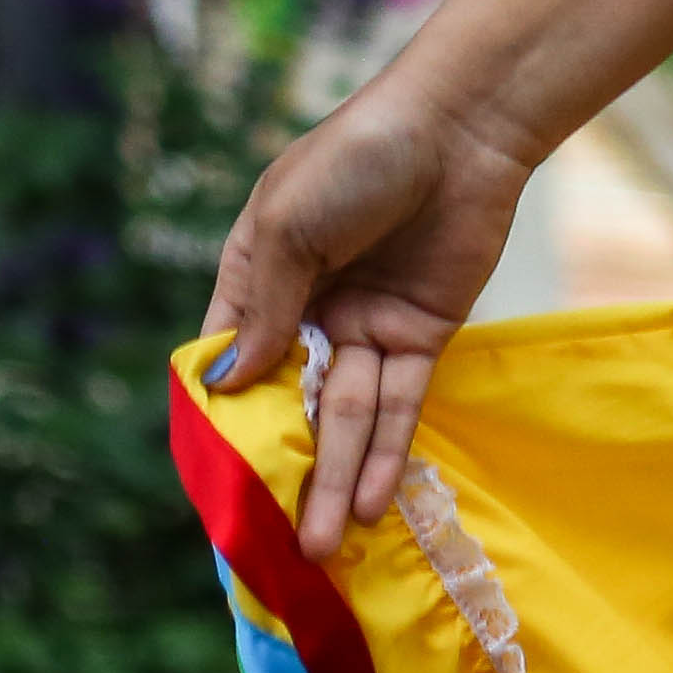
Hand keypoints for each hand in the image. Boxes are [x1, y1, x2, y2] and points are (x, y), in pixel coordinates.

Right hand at [199, 81, 532, 547]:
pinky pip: (400, 405)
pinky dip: (385, 453)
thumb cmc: (358, 156)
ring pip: (345, 417)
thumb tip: (231, 385)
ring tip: (319, 546)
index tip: (212, 484)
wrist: (460, 126)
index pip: (228, 359)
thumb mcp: (290, 224)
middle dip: (282, 470)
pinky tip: (367, 503)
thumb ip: (264, 307)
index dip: (220, 419)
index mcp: (258, 272)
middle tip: (273, 543)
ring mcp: (364, 326)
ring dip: (334, 478)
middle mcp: (307, 308)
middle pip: (290, 403)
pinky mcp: (420, 336)